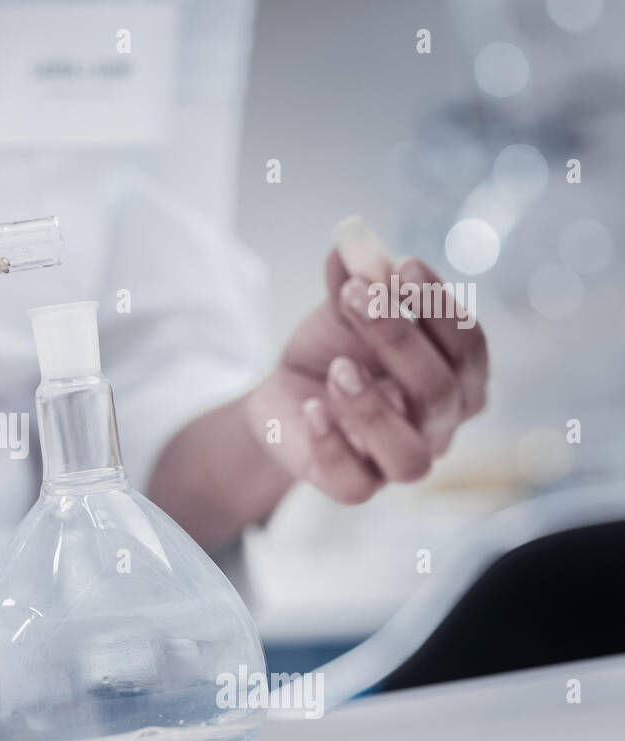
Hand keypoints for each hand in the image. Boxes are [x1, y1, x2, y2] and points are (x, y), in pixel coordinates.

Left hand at [244, 251, 488, 503]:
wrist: (284, 396)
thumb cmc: (336, 349)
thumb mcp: (342, 308)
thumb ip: (352, 279)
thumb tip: (350, 240)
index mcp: (458, 378)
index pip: (468, 346)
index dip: (438, 307)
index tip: (400, 265)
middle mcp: (440, 425)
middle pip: (439, 391)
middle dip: (398, 339)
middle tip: (355, 295)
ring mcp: (398, 462)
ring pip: (409, 455)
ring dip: (373, 408)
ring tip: (337, 368)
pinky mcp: (353, 486)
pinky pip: (355, 484)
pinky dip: (333, 445)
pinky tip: (311, 407)